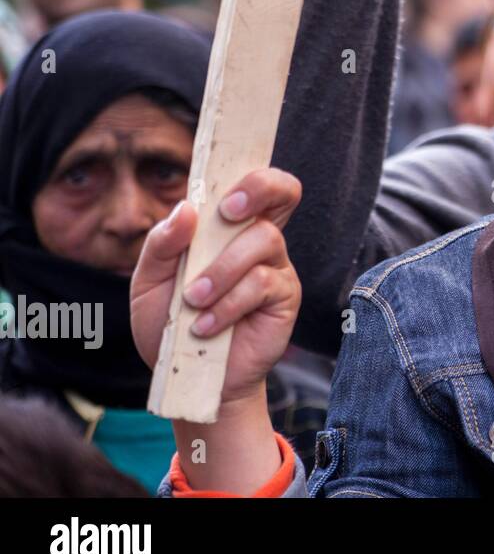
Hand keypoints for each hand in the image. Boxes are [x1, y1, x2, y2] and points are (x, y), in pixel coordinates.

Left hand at [131, 168, 302, 409]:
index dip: (253, 175)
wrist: (188, 378)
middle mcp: (258, 239)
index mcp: (227, 228)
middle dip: (259, 190)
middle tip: (228, 214)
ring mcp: (276, 267)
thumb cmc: (170, 324)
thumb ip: (162, 245)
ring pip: (262, 241)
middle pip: (284, 191)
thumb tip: (187, 208)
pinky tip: (206, 326)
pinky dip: (227, 304)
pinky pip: (262, 284)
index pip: (255, 184)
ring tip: (193, 302)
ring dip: (221, 270)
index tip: (223, 196)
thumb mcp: (149, 283)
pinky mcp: (285, 297)